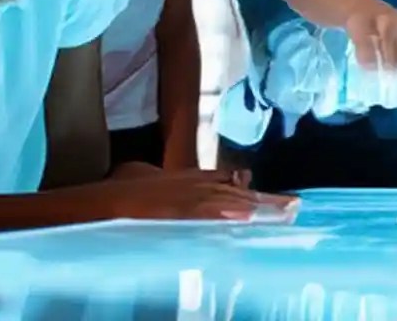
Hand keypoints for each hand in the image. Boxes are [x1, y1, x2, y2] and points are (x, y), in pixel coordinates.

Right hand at [86, 169, 298, 221]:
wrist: (101, 200)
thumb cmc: (123, 190)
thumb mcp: (150, 177)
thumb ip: (171, 180)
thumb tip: (172, 182)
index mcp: (194, 177)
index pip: (233, 182)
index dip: (256, 193)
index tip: (279, 201)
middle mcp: (198, 184)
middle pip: (242, 190)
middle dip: (268, 199)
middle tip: (296, 206)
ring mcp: (191, 196)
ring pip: (235, 200)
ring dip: (259, 206)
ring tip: (286, 210)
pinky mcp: (181, 211)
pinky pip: (212, 214)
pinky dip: (230, 214)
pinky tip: (248, 218)